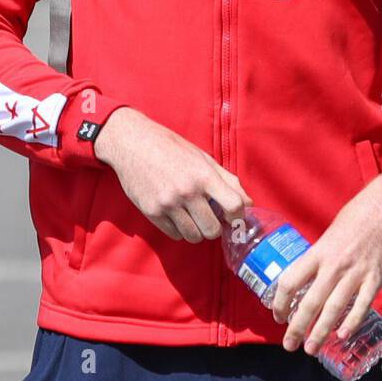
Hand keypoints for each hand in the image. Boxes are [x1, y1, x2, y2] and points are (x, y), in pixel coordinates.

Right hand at [92, 107, 252, 242]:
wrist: (133, 144)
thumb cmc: (172, 148)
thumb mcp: (203, 158)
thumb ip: (228, 181)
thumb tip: (248, 204)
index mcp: (204, 175)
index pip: (234, 206)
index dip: (238, 216)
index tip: (233, 216)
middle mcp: (187, 191)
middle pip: (213, 230)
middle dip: (215, 227)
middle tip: (210, 218)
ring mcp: (168, 204)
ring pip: (194, 236)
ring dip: (197, 231)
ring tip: (193, 218)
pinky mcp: (151, 212)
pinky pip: (174, 235)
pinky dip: (180, 231)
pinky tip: (177, 217)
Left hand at [269, 174, 381, 354]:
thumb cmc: (357, 219)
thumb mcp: (329, 234)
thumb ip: (319, 257)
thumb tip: (307, 278)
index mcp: (318, 252)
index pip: (290, 281)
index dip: (280, 303)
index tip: (278, 316)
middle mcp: (334, 265)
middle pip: (309, 302)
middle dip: (297, 328)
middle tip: (289, 345)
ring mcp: (356, 273)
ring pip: (333, 309)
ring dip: (320, 332)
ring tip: (311, 349)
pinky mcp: (375, 279)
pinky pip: (362, 305)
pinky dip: (351, 322)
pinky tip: (342, 336)